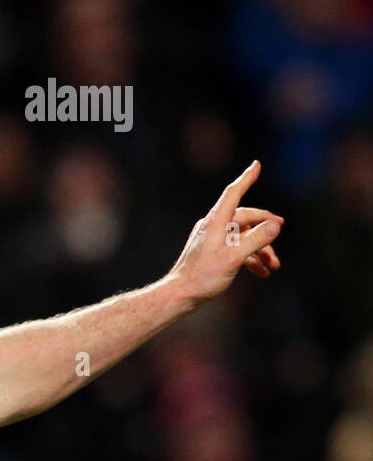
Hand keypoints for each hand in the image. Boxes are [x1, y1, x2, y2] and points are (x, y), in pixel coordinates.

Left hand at [169, 161, 282, 303]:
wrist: (179, 296)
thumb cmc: (202, 276)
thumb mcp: (234, 257)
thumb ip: (256, 240)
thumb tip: (275, 226)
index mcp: (216, 222)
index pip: (233, 194)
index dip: (246, 178)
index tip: (256, 164)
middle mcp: (213, 227)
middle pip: (245, 218)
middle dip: (264, 228)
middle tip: (280, 230)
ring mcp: (212, 241)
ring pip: (242, 237)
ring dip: (260, 250)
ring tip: (274, 265)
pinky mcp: (212, 254)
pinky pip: (236, 250)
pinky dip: (250, 259)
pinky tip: (262, 272)